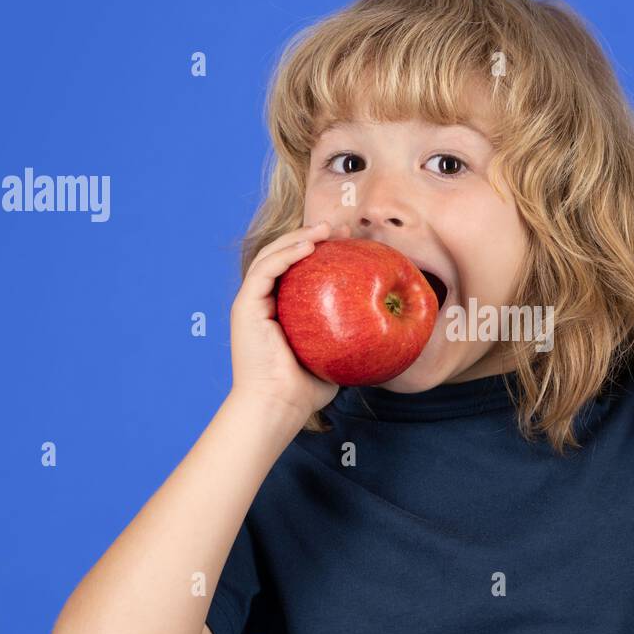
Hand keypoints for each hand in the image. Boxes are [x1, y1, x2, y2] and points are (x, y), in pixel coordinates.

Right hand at [229, 219, 352, 415]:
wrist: (279, 406)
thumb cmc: (307, 389)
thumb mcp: (336, 354)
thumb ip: (351, 337)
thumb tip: (388, 328)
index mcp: (283, 310)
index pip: (299, 271)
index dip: (321, 251)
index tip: (349, 242)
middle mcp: (265, 302)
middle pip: (285, 256)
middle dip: (312, 235)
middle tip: (340, 227)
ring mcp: (253, 302)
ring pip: (273, 255)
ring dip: (299, 237)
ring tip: (326, 228)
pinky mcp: (245, 306)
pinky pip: (266, 270)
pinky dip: (287, 253)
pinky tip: (309, 245)